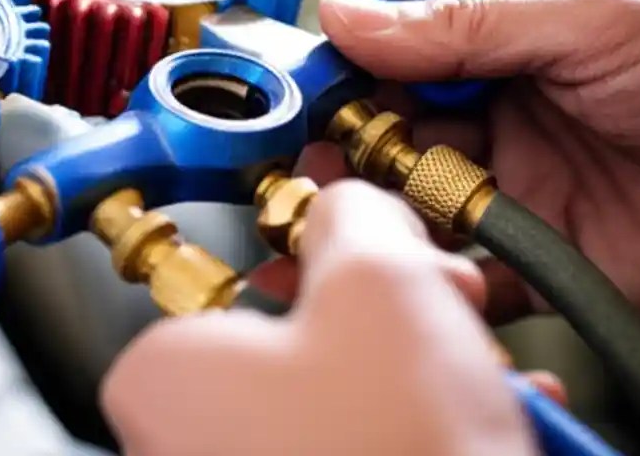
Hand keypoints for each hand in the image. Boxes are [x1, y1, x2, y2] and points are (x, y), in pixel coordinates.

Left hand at [101, 179, 541, 455]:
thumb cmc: (395, 450)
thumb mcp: (378, 280)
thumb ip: (352, 217)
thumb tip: (350, 207)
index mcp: (156, 380)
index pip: (241, 279)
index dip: (335, 265)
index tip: (390, 264)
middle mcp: (173, 446)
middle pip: (297, 344)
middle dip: (394, 319)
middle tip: (448, 312)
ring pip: (336, 405)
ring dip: (418, 378)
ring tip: (483, 377)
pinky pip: (355, 451)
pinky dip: (415, 438)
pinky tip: (483, 429)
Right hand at [319, 0, 639, 320]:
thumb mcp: (585, 20)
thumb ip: (464, 26)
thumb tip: (348, 13)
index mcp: (499, 50)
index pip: (394, 57)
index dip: (341, 74)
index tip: (294, 93)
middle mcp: (495, 119)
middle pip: (387, 136)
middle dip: (338, 151)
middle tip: (299, 167)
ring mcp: (511, 191)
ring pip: (411, 207)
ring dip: (363, 215)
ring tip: (317, 221)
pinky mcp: (537, 261)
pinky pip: (464, 277)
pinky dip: (422, 281)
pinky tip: (383, 276)